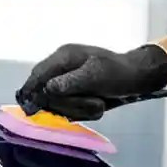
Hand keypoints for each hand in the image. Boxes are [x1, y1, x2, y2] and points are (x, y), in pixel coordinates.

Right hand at [14, 43, 166, 120]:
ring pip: (59, 103)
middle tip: (94, 103)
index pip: (39, 74)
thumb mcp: (95, 76)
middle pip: (47, 93)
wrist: (138, 78)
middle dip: (69, 104)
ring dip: (79, 108)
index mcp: (64, 56)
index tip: (28, 108)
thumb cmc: (118, 73)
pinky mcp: (75, 92)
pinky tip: (99, 104)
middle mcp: (63, 67)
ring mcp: (68, 80)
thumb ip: (70, 83)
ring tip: (99, 103)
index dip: (31, 90)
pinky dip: (84, 110)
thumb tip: (47, 89)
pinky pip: (71, 107)